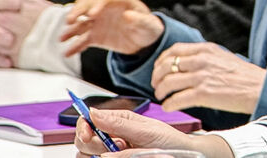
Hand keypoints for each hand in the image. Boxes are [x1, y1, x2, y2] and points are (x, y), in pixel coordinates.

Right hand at [60, 0, 165, 55]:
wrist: (145, 41)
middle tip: (70, 20)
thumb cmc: (148, 28)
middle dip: (77, 12)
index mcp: (119, 1)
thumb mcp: (149, 25)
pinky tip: (67, 52)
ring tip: (62, 38)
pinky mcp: (95, 36)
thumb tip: (128, 16)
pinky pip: (83, 40)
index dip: (97, 5)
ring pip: (81, 22)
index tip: (92, 15)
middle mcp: (105, 9)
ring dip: (71, 29)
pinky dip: (75, 46)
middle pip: (87, 5)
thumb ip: (140, 20)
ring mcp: (98, 22)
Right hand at [73, 108, 231, 157]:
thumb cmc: (169, 141)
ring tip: (126, 153)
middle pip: (84, 140)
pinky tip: (124, 157)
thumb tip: (93, 113)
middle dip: (95, 144)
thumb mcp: (145, 130)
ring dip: (102, 154)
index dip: (83, 126)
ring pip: (87, 155)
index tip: (88, 134)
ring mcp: (112, 153)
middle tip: (119, 145)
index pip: (88, 120)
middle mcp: (111, 136)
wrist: (183, 156)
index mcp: (116, 121)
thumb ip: (118, 123)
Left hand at [151, 42, 266, 114]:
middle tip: (156, 85)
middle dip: (157, 76)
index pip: (174, 50)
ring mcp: (202, 77)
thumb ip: (203, 57)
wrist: (259, 88)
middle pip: (167, 65)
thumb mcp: (221, 56)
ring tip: (161, 96)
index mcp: (205, 49)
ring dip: (160, 91)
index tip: (159, 69)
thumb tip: (185, 64)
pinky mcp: (204, 94)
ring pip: (169, 82)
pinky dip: (169, 104)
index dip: (161, 60)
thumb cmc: (243, 75)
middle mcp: (201, 60)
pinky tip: (168, 106)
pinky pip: (177, 99)